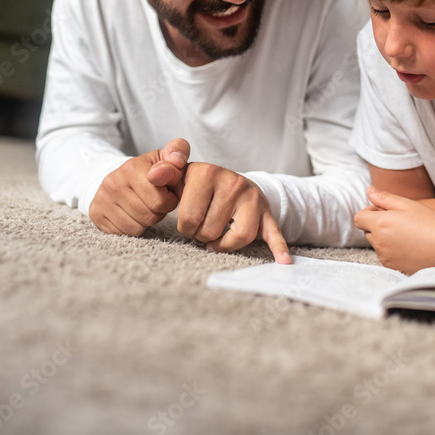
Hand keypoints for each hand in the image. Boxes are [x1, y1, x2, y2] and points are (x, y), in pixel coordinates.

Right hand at [88, 138, 189, 236]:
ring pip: (136, 228)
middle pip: (149, 217)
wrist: (121, 177)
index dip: (169, 201)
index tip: (166, 193)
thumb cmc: (150, 170)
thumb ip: (177, 152)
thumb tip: (176, 160)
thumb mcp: (166, 157)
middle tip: (154, 201)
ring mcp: (101, 199)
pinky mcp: (96, 214)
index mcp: (132, 167)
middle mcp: (112, 182)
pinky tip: (132, 214)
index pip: (160, 201)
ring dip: (146, 221)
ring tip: (145, 207)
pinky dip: (132, 228)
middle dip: (158, 212)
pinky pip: (123, 234)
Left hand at [172, 162, 290, 263]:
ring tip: (217, 239)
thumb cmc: (199, 185)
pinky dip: (279, 249)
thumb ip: (163, 173)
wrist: (229, 180)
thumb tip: (152, 176)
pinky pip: (274, 233)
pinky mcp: (266, 213)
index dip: (185, 227)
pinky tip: (282, 262)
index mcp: (207, 172)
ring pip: (239, 237)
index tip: (188, 221)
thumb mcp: (179, 175)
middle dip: (203, 235)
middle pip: (212, 231)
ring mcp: (252, 198)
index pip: (189, 218)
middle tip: (203, 227)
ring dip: (225, 245)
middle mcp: (233, 182)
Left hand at [355, 186, 434, 273]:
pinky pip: (387, 257)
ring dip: (385, 238)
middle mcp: (379, 242)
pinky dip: (394, 251)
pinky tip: (412, 246)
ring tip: (409, 234)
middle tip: (399, 221)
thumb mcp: (408, 204)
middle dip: (377, 225)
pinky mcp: (394, 267)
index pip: (359, 218)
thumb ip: (384, 197)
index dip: (368, 213)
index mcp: (380, 224)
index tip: (383, 211)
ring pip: (378, 245)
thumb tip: (369, 190)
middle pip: (368, 232)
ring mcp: (386, 257)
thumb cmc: (431, 222)